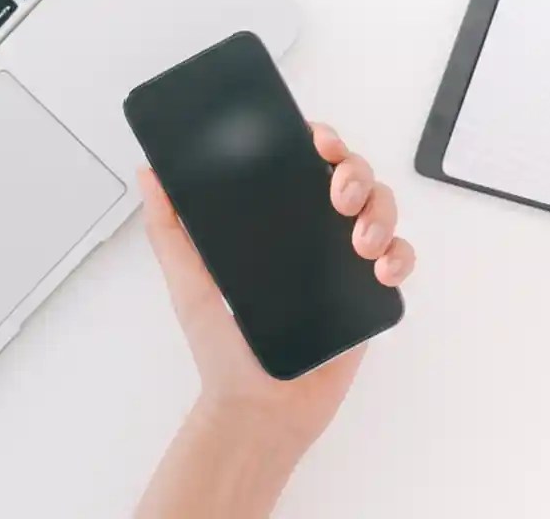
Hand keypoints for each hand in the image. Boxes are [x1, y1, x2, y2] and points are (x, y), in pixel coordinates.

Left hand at [137, 123, 415, 453]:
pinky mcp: (369, 294)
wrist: (259, 409)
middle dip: (355, 172)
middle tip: (339, 196)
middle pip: (352, 176)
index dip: (320, 141)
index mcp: (277, 220)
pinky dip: (400, 255)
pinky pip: (400, 258)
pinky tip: (381, 272)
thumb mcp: (189, 282)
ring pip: (381, 209)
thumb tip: (149, 172)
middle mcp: (315, 232)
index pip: (305, 162)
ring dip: (380, 213)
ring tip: (360, 244)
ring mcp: (345, 261)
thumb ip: (169, 228)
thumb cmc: (223, 349)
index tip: (318, 142)